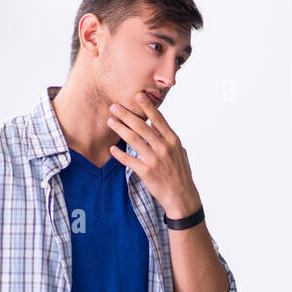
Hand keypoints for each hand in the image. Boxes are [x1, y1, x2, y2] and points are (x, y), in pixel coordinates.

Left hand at [106, 94, 201, 217]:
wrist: (181, 196)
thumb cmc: (180, 173)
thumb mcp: (179, 152)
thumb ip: (167, 137)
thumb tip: (154, 124)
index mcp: (172, 141)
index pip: (158, 119)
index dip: (147, 106)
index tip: (138, 95)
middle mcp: (163, 148)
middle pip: (141, 126)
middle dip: (126, 114)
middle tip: (114, 106)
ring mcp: (154, 160)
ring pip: (133, 139)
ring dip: (120, 129)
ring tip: (110, 121)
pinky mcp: (146, 172)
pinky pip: (129, 160)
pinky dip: (119, 153)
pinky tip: (112, 148)